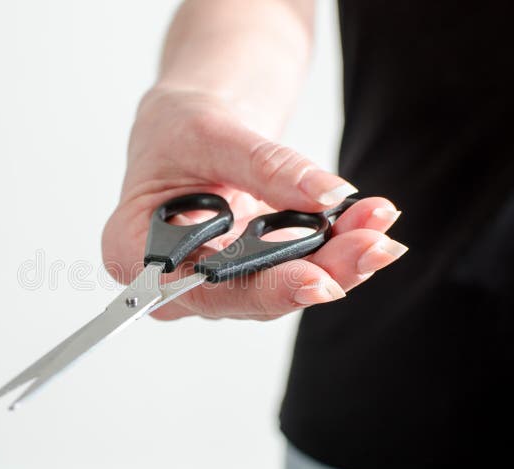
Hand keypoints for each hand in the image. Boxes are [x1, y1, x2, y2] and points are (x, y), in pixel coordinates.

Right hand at [102, 88, 406, 320]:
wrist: (190, 128)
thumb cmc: (174, 130)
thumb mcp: (211, 132)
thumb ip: (266, 165)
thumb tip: (329, 195)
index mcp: (136, 252)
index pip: (202, 289)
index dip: (263, 290)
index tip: (318, 280)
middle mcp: (175, 279)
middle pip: (253, 295)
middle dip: (319, 271)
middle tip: (371, 244)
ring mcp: (215, 279)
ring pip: (284, 285)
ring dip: (338, 259)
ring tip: (377, 225)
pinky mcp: (251, 269)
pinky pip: (298, 267)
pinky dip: (337, 246)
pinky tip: (369, 224)